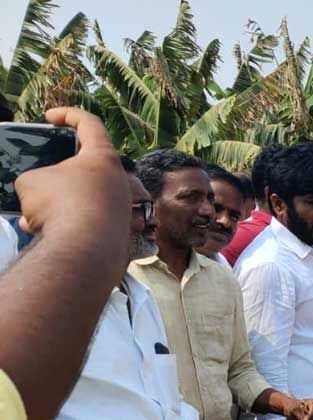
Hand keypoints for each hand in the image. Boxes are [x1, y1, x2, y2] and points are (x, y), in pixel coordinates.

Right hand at [17, 108, 128, 241]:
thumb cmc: (59, 204)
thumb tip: (38, 196)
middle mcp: (119, 180)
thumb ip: (35, 179)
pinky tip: (40, 231)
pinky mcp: (117, 231)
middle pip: (88, 166)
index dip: (68, 114)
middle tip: (43, 174)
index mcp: (103, 158)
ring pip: (84, 196)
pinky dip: (65, 223)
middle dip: (60, 170)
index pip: (90, 124)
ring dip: (58, 202)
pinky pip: (86, 221)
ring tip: (32, 211)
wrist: (85, 251)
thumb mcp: (31, 182)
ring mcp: (121, 207)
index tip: (49, 117)